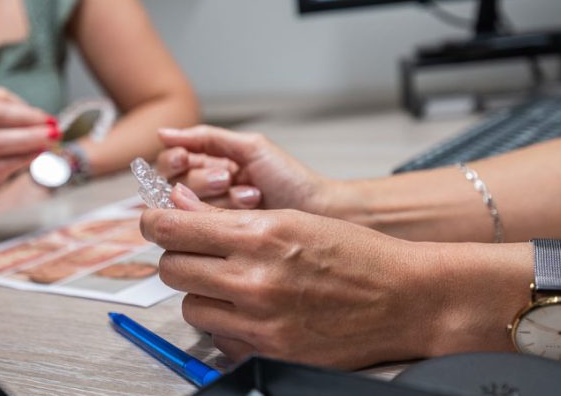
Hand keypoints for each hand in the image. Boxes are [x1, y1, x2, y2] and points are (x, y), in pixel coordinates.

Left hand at [140, 183, 442, 368]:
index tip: (154, 220)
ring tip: (230, 283)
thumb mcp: (293, 221)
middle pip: (172, 268)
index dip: (156, 222)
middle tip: (194, 252)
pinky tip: (249, 310)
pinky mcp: (269, 351)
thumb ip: (231, 220)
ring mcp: (260, 320)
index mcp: (260, 234)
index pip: (175, 228)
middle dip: (177, 256)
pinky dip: (225, 323)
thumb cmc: (358, 255)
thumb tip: (181, 210)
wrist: (406, 299)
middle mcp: (254, 278)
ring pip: (190, 305)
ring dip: (201, 292)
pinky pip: (218, 337)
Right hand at [154, 126, 332, 213]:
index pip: (172, 162)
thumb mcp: (250, 148)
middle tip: (227, 178)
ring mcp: (213, 216)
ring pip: (188, 208)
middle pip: (176, 185)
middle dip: (202, 180)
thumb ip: (206, 138)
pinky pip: (206, 227)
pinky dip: (228, 213)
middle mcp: (206, 191)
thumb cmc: (290, 179)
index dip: (175, 160)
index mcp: (210, 165)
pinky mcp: (223, 237)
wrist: (318, 210)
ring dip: (221, 197)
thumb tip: (164, 134)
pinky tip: (251, 206)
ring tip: (251, 194)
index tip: (185, 159)